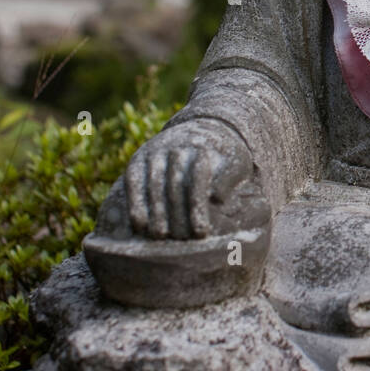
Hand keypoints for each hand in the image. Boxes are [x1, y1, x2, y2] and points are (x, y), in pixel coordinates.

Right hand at [123, 120, 252, 238]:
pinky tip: (140, 225)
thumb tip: (216, 198)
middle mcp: (175, 146)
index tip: (201, 233)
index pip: (198, 179)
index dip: (198, 207)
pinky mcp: (138, 159)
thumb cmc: (222, 156)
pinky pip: (133, 182)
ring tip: (161, 236)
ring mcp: (154, 152)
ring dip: (155, 213)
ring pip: (152, 185)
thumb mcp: (236, 162)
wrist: (200, 131)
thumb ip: (229, 177)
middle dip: (176, 215)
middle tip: (180, 240)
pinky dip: (135, 204)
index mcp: (202, 145)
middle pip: (173, 185)